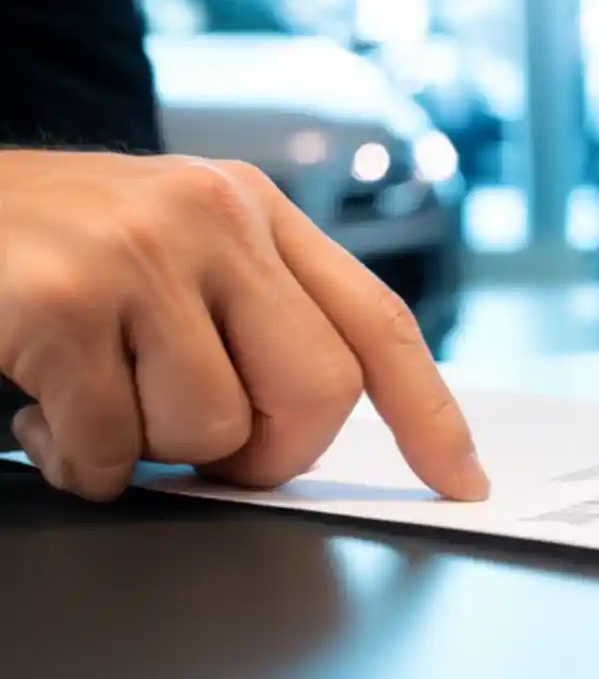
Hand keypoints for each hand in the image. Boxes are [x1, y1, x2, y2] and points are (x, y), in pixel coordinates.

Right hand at [0, 150, 487, 501]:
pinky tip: (45, 410)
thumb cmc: (63, 251)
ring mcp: (141, 253)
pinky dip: (84, 462)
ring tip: (99, 400)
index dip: (430, 412)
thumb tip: (318, 425)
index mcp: (258, 212)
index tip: (460, 480)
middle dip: (271, 452)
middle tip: (207, 452)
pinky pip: (115, 449)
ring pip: (215, 429)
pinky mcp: (64, 302)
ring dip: (154, 450)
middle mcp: (215, 217)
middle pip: (322, 391)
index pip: (377, 321)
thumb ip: (257, 319)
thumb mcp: (180, 254)